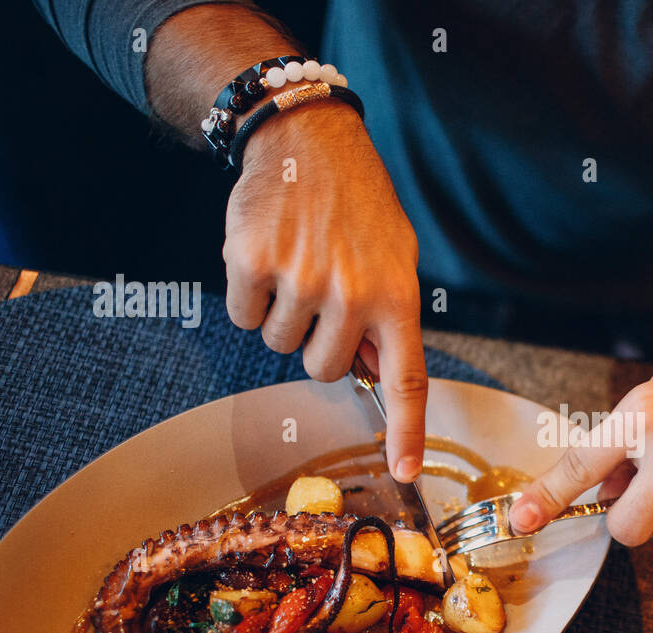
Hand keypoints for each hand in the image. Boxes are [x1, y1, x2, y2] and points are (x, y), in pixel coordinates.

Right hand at [222, 101, 426, 480]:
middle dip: (318, 342)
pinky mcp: (252, 265)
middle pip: (322, 368)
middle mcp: (352, 295)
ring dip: (283, 315)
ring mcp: (301, 281)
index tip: (405, 472)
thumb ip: (387, 317)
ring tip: (298, 264)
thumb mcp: (394, 257)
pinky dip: (249, 294)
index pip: (408, 379)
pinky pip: (244, 316)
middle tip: (322, 293)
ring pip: (280, 345)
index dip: (406, 430)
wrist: (308, 140)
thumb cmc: (358, 206)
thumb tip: (372, 372)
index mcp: (396, 297)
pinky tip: (268, 254)